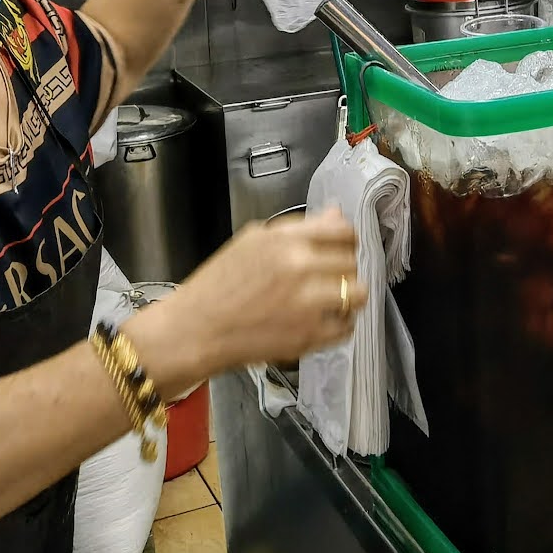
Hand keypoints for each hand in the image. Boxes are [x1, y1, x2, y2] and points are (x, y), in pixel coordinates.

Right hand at [127, 212, 359, 387]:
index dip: (347, 241)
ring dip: (348, 297)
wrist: (194, 330)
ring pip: (357, 294)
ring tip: (331, 302)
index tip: (342, 249)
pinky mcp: (307, 337)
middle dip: (344, 270)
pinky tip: (322, 322)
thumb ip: (299, 228)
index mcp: (284, 240)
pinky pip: (346, 328)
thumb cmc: (217, 285)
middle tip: (328, 279)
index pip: (343, 231)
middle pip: (351, 262)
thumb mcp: (252, 240)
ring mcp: (306, 304)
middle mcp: (299, 268)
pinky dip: (339, 326)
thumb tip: (336, 215)